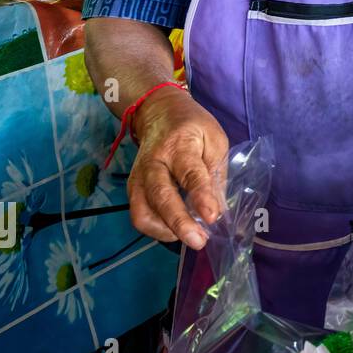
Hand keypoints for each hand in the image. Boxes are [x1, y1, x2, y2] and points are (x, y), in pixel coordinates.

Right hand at [127, 89, 229, 249]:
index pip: (190, 174)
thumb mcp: (215, 139)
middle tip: (199, 241)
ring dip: (165, 231)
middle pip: (160, 197)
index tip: (213, 217)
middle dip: (179, 223)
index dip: (201, 197)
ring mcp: (138, 178)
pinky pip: (139, 215)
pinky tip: (176, 230)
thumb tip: (220, 209)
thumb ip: (216, 173)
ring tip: (190, 237)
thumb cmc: (193, 126)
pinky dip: (156, 229)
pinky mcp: (132, 189)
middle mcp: (153, 163)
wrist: (158, 111)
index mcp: (179, 146)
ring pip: (143, 212)